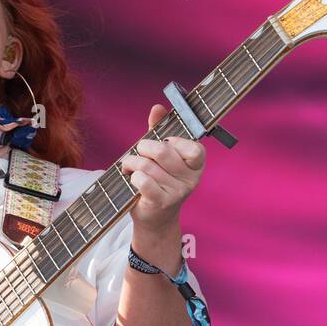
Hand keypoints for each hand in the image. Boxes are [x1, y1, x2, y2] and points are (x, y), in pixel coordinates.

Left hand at [120, 104, 206, 237]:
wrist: (155, 217)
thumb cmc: (158, 180)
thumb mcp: (161, 154)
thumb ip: (160, 129)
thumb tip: (157, 108)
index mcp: (196, 165)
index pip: (194, 148)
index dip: (176, 142)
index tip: (165, 144)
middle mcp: (190, 179)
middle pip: (163, 151)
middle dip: (144, 148)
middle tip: (139, 152)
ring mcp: (177, 192)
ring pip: (147, 166)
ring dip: (132, 163)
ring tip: (130, 167)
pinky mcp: (161, 202)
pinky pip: (142, 180)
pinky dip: (132, 176)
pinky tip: (131, 178)